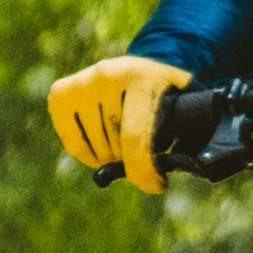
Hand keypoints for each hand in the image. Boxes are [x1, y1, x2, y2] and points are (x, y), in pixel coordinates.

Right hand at [49, 52, 193, 191]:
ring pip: (96, 150)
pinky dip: (89, 154)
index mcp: (143, 78)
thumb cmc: (167, 96)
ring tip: (125, 142)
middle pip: (116, 148)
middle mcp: (108, 75)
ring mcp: (82, 83)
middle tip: (143, 152)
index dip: (145, 170)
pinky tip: (103, 143)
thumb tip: (191, 167)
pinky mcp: (61, 93)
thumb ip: (191, 134)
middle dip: (132, 161)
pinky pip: (73, 145)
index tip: (158, 185)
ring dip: (112, 157)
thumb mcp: (187, 106)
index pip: (136, 138)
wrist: (140, 67)